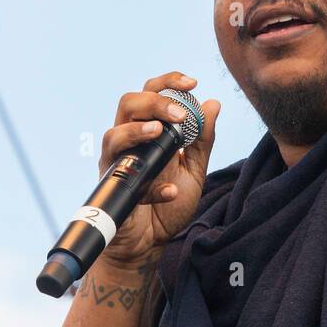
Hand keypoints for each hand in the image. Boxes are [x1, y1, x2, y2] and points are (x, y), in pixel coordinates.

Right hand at [99, 71, 221, 267]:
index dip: (168, 83)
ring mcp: (117, 167)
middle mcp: (127, 144)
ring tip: (161, 132)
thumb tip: (213, 104)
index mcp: (146, 132)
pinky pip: (128, 183)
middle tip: (180, 114)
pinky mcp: (115, 193)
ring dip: (137, 131)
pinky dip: (152, 188)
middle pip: (128, 104)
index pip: (149, 94)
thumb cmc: (168, 204)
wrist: (152, 244)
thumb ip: (202, 139)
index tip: (193, 83)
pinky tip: (171, 191)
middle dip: (155, 102)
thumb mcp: (194, 169)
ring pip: (112, 135)